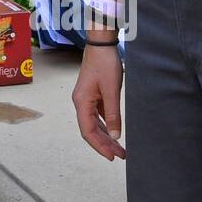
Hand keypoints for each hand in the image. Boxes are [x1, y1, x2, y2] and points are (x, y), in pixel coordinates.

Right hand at [73, 42, 125, 160]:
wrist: (101, 44)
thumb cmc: (104, 64)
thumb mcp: (111, 90)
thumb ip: (113, 114)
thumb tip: (115, 136)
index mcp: (81, 102)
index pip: (87, 131)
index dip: (99, 146)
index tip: (112, 156)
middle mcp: (81, 102)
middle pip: (90, 129)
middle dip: (105, 144)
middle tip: (121, 155)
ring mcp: (86, 99)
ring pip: (94, 123)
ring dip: (106, 136)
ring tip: (119, 148)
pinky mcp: (93, 95)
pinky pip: (98, 115)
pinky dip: (106, 125)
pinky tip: (114, 131)